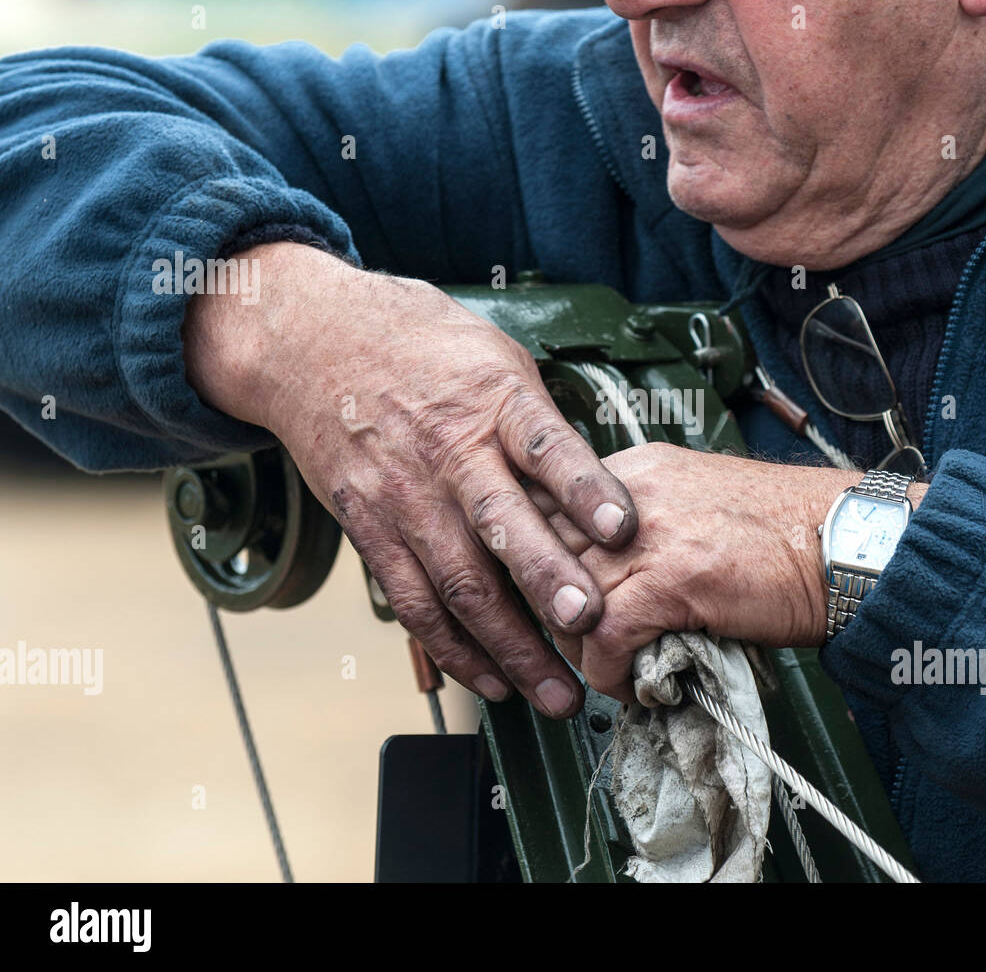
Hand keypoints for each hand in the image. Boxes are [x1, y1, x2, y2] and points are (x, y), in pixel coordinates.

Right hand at [182, 242, 638, 717]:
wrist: (312, 341)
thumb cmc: (421, 348)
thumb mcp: (496, 358)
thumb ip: (542, 424)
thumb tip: (599, 487)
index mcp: (493, 401)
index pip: (547, 445)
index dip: (588, 487)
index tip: (625, 527)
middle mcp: (448, 452)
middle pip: (501, 524)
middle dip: (548, 581)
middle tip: (590, 628)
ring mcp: (404, 496)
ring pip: (459, 583)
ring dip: (510, 646)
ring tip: (554, 691)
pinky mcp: (371, 528)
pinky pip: (413, 602)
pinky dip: (452, 650)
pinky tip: (491, 681)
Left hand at [530, 443, 852, 700]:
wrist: (844, 543)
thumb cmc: (782, 532)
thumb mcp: (697, 504)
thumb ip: (644, 524)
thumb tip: (603, 573)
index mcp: (636, 469)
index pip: (545, 506)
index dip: (538, 562)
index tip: (549, 599)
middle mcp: (631, 493)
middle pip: (543, 552)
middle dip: (549, 608)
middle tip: (571, 643)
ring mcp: (649, 533)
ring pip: (566, 599)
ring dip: (581, 649)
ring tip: (610, 668)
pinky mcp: (671, 578)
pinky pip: (605, 635)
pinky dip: (610, 672)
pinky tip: (634, 684)